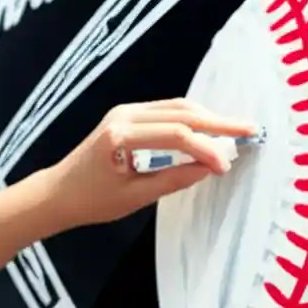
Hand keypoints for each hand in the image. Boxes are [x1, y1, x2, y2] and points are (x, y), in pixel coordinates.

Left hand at [36, 98, 255, 230]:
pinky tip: (211, 128)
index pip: (176, 135)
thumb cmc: (91, 201)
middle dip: (219, 123)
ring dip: (209, 118)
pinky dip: (193, 118)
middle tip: (250, 130)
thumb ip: (174, 179)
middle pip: (182, 112)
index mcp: (121, 136)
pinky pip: (168, 110)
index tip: (226, 166)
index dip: (207, 149)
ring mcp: (125, 111)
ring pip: (178, 106)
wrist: (57, 192)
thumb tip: (209, 167)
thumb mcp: (135, 197)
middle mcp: (124, 115)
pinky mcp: (128, 114)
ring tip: (236, 130)